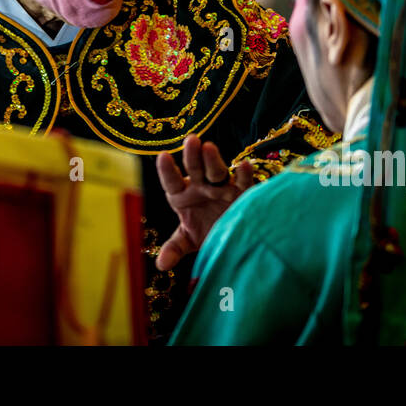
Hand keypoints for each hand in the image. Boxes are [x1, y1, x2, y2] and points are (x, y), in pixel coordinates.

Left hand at [154, 134, 255, 270]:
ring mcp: (221, 188)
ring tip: (209, 147)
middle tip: (191, 140)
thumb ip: (175, 249)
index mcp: (182, 195)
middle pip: (195, 169)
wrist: (232, 238)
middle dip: (192, 155)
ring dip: (213, 160)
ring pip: (217, 171)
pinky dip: (244, 174)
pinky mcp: (242, 193)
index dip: (167, 170)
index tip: (162, 157)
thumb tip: (161, 265)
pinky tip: (244, 165)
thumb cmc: (205, 233)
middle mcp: (201, 187)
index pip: (172, 181)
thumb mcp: (188, 241)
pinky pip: (243, 182)